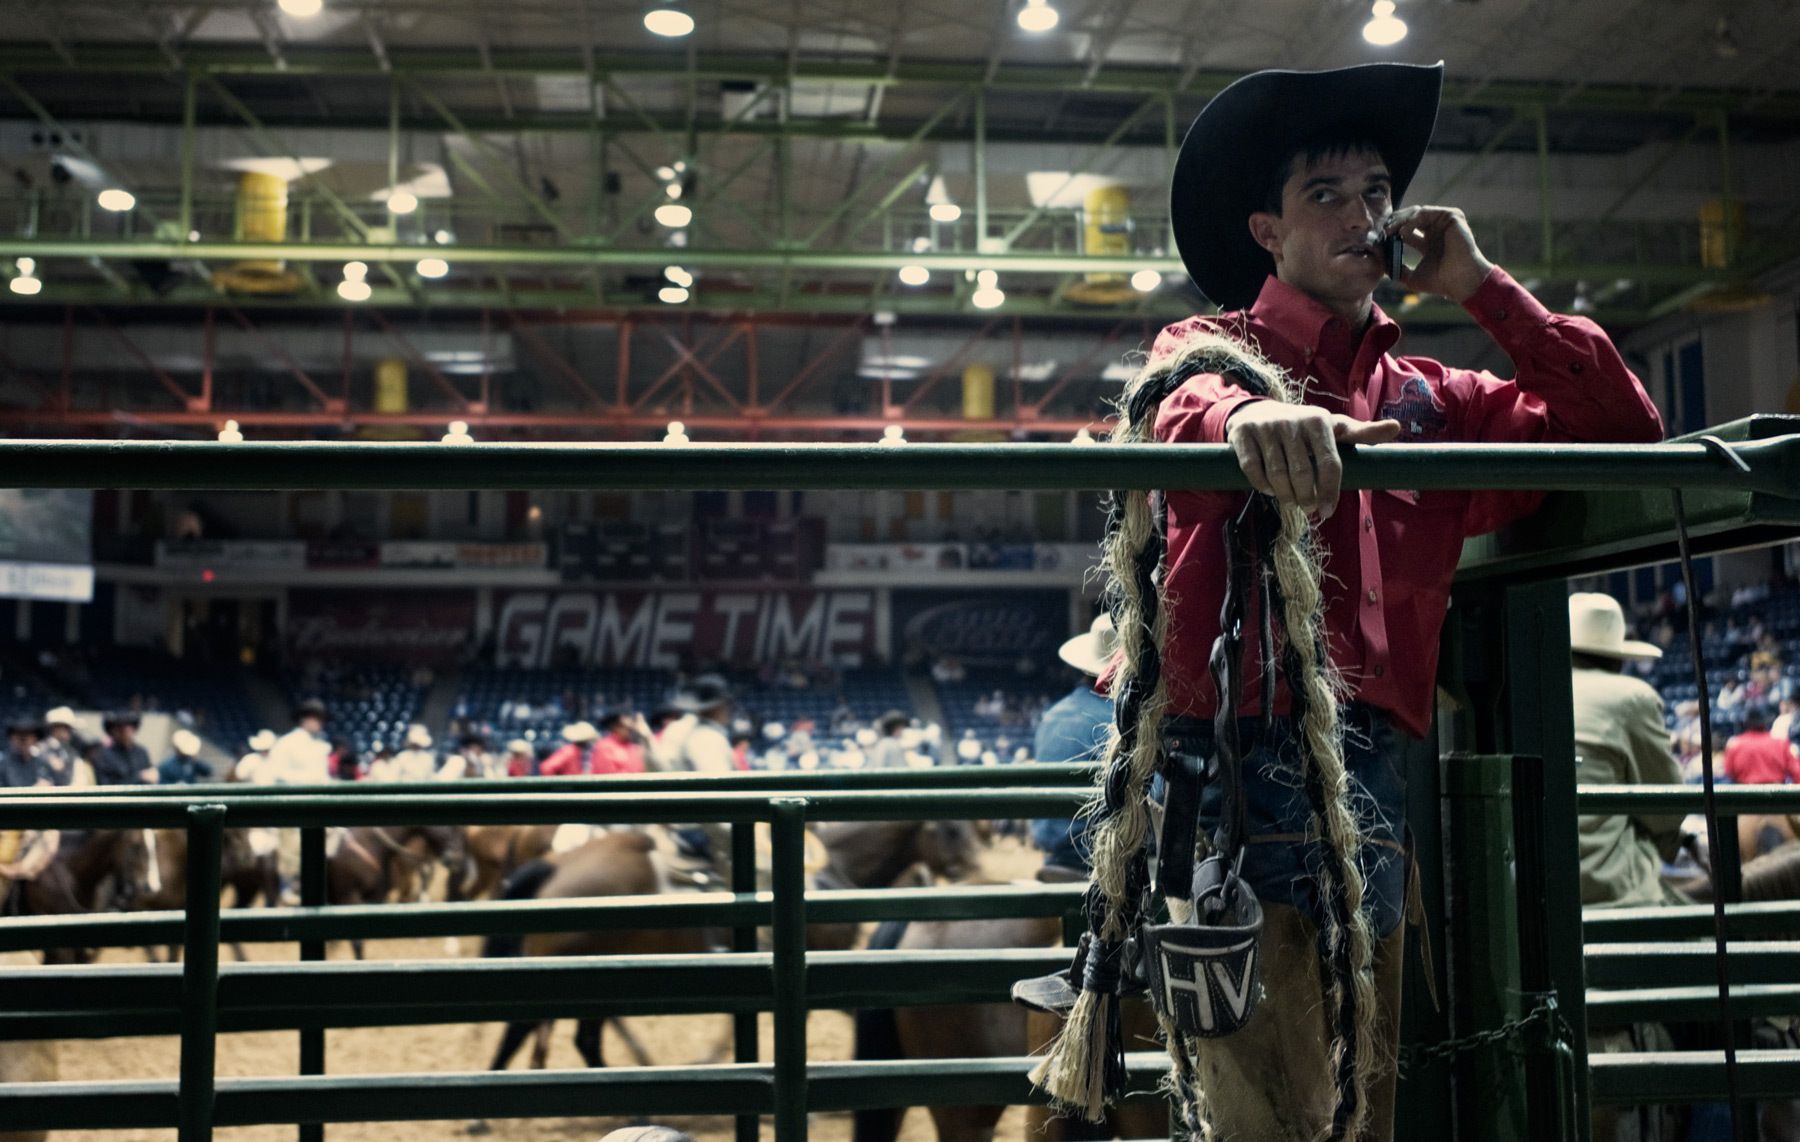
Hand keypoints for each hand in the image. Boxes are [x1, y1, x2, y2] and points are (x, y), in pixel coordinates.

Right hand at [1226, 402, 1401, 517]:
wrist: (1256, 412)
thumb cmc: (1302, 427)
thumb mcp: (1333, 427)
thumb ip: (1362, 432)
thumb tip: (1396, 429)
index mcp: (1319, 421)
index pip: (1330, 465)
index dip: (1329, 493)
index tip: (1327, 511)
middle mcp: (1292, 421)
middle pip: (1302, 475)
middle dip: (1306, 499)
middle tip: (1308, 508)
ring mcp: (1266, 427)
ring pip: (1277, 476)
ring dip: (1285, 497)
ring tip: (1291, 502)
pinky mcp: (1243, 434)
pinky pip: (1253, 471)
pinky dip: (1262, 487)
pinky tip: (1270, 491)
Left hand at [1385, 205, 1493, 302]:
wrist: (1460, 281)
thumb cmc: (1440, 282)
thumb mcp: (1411, 277)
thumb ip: (1397, 269)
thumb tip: (1380, 265)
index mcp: (1429, 241)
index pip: (1406, 230)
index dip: (1391, 232)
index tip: (1378, 239)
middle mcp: (1436, 230)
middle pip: (1409, 218)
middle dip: (1393, 223)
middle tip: (1381, 233)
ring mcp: (1444, 222)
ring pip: (1416, 212)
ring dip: (1399, 221)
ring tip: (1388, 232)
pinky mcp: (1452, 216)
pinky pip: (1426, 212)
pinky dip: (1412, 220)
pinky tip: (1403, 232)